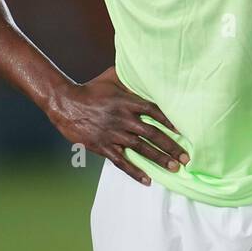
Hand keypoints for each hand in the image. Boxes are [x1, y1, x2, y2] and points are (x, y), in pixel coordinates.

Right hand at [43, 65, 187, 184]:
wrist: (65, 103)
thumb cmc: (90, 89)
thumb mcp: (111, 77)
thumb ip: (129, 77)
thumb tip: (145, 70)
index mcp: (128, 102)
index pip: (155, 112)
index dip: (170, 122)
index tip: (183, 132)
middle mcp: (124, 118)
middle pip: (152, 134)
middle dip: (171, 146)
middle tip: (186, 157)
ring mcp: (113, 134)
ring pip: (141, 149)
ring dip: (159, 159)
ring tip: (174, 168)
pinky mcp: (102, 146)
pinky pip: (121, 161)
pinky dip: (134, 171)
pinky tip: (147, 180)